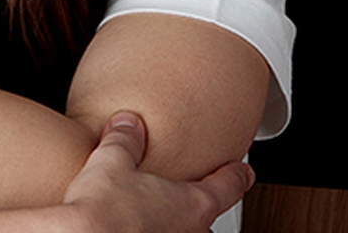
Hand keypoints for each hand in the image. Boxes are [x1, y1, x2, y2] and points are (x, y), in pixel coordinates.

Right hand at [61, 111, 254, 232]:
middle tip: (188, 194)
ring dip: (172, 223)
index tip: (244, 171)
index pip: (227, 186)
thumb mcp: (112, 161)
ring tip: (154, 215)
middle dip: (197, 205)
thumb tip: (128, 125)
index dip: (237, 175)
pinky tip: (133, 228)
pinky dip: (149, 230)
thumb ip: (125, 141)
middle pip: (205, 217)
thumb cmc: (103, 213)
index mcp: (192, 204)